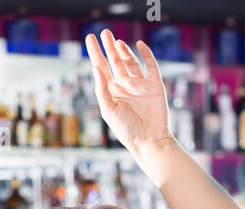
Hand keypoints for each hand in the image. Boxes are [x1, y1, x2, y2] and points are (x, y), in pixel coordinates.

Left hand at [85, 30, 170, 154]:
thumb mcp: (109, 110)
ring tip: (116, 41)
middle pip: (115, 61)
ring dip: (124, 51)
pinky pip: (151, 65)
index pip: (101, 67)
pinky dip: (146, 54)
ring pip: (130, 61)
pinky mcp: (154, 84)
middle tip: (104, 32)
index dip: (95, 53)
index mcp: (112, 91)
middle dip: (109, 47)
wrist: (149, 140)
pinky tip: (139, 45)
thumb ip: (102, 89)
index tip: (90, 38)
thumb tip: (96, 67)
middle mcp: (125, 85)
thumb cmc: (126, 129)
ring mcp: (140, 84)